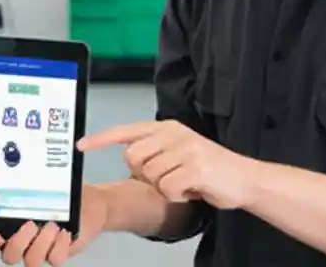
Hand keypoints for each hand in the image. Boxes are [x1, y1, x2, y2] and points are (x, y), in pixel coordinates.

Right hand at [0, 183, 109, 265]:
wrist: (89, 205)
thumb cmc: (61, 196)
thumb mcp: (40, 188)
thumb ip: (25, 188)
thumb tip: (15, 174)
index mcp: (11, 227)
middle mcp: (24, 242)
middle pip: (9, 256)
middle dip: (18, 242)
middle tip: (30, 224)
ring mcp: (40, 249)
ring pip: (31, 261)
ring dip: (41, 243)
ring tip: (51, 225)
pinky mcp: (58, 253)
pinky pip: (55, 259)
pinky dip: (60, 245)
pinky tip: (64, 231)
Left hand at [78, 120, 258, 210]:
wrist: (244, 179)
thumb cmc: (208, 170)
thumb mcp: (179, 152)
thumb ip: (155, 151)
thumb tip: (129, 159)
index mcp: (167, 128)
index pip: (126, 130)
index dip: (101, 139)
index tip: (80, 145)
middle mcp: (174, 133)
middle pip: (132, 158)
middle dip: (144, 175)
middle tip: (167, 178)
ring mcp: (185, 148)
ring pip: (149, 176)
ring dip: (163, 187)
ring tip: (184, 182)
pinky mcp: (195, 166)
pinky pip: (166, 188)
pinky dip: (177, 196)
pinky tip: (191, 191)